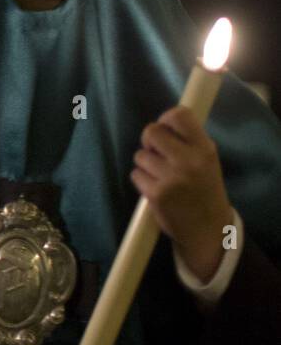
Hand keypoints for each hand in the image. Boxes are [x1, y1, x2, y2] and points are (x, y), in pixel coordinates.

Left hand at [130, 105, 233, 282]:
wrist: (208, 229)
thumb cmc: (204, 189)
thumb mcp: (207, 161)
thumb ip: (188, 142)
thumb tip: (163, 122)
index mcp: (205, 149)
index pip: (179, 115)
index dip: (166, 119)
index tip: (166, 130)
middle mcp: (189, 161)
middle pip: (151, 131)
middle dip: (149, 141)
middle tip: (157, 153)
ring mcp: (172, 178)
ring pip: (140, 155)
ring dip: (146, 164)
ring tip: (162, 176)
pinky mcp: (156, 194)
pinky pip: (136, 174)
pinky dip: (142, 180)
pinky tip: (156, 189)